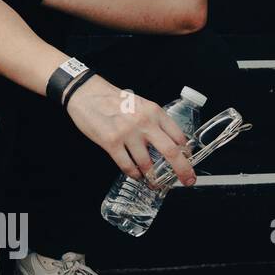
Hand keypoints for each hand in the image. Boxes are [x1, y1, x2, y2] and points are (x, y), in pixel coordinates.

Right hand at [64, 75, 196, 185]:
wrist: (86, 93)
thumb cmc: (112, 99)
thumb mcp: (140, 104)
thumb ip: (153, 121)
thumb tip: (165, 141)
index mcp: (154, 112)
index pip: (179, 137)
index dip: (186, 153)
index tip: (188, 161)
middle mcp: (144, 122)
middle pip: (171, 152)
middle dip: (182, 171)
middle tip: (187, 181)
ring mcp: (127, 133)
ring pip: (147, 164)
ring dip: (152, 177)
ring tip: (153, 181)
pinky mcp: (110, 142)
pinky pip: (127, 165)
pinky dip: (134, 174)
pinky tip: (136, 175)